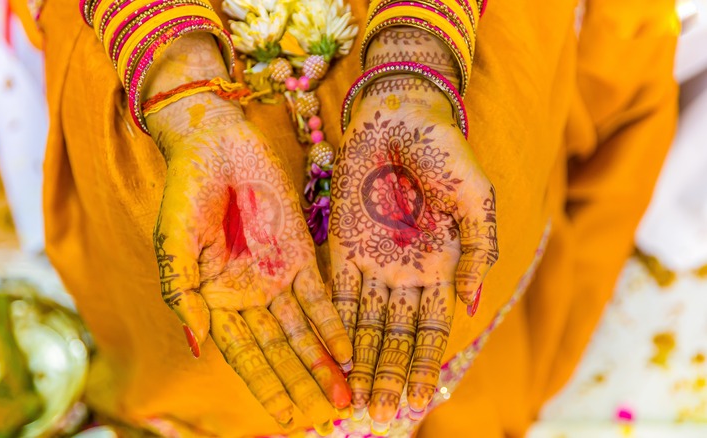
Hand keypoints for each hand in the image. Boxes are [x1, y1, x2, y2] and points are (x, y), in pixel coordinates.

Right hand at [144, 34, 352, 430]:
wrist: (214, 141)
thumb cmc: (184, 189)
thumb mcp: (172, 241)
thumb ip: (183, 292)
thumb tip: (197, 345)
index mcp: (215, 298)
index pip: (244, 354)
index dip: (265, 385)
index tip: (285, 418)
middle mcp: (250, 295)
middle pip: (281, 349)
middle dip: (304, 382)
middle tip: (331, 414)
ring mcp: (278, 274)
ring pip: (304, 329)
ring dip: (324, 361)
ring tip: (347, 393)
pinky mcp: (301, 251)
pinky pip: (320, 293)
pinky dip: (333, 321)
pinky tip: (348, 348)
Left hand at [329, 77, 497, 426]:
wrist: (400, 114)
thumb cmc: (445, 152)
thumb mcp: (476, 200)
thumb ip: (479, 252)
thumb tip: (472, 306)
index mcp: (441, 265)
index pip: (431, 329)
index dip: (423, 365)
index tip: (417, 400)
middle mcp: (404, 272)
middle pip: (394, 336)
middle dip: (387, 375)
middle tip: (379, 413)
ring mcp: (372, 261)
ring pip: (364, 324)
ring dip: (360, 362)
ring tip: (355, 399)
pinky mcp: (342, 245)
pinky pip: (336, 292)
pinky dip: (335, 326)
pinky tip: (333, 355)